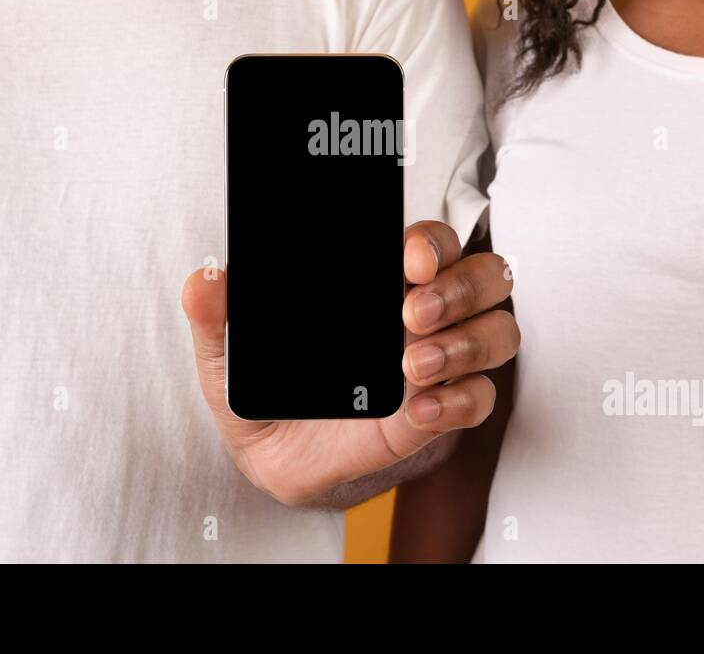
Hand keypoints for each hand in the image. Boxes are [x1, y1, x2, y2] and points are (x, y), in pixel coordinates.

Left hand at [181, 221, 517, 507]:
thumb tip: (204, 279)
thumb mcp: (228, 355)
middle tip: (413, 311)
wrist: (277, 461)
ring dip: (467, 342)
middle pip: (485, 275)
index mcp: (379, 283)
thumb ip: (214, 316)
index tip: (408, 259)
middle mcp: (423, 312)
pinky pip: (482, 398)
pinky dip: (460, 401)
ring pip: (498, 332)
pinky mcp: (445, 411)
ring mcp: (443, 360)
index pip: (430, 242)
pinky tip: (421, 409)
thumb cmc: (265, 393)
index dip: (431, 243)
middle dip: (460, 286)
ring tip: (414, 363)